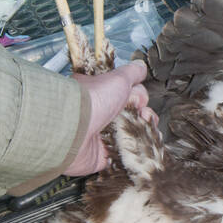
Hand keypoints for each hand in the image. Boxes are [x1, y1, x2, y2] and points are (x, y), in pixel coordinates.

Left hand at [64, 60, 154, 176]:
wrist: (74, 129)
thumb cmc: (93, 100)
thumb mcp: (118, 78)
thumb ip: (132, 73)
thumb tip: (141, 67)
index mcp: (101, 94)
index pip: (125, 95)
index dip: (138, 98)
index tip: (141, 101)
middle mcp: (100, 114)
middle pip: (130, 115)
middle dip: (144, 116)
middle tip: (144, 116)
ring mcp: (101, 136)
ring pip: (129, 135)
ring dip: (143, 133)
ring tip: (148, 130)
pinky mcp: (102, 155)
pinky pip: (123, 155)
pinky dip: (135, 151)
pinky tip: (144, 145)